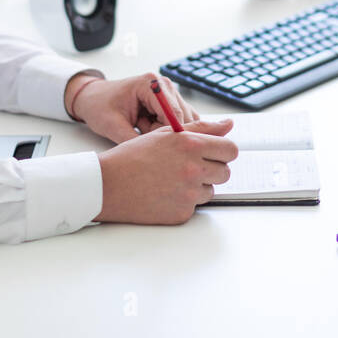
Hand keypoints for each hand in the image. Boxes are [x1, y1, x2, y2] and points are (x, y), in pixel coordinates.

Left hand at [70, 72, 199, 143]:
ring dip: (165, 132)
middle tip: (141, 135)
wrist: (92, 98)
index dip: (171, 135)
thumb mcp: (112, 126)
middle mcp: (164, 85)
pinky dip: (165, 131)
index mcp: (151, 83)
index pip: (174, 112)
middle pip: (182, 117)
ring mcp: (168, 93)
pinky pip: (177, 122)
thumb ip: (134, 140)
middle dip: (166, 134)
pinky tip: (147, 129)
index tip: (162, 150)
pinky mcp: (169, 103)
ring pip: (181, 122)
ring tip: (142, 129)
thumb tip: (151, 157)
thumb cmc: (99, 106)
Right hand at [96, 119, 238, 223]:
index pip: (230, 149)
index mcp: (191, 145)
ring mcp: (189, 194)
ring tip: (171, 180)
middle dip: (212, 169)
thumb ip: (201, 128)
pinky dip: (183, 202)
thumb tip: (229, 124)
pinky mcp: (182, 213)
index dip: (223, 151)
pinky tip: (163, 194)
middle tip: (189, 167)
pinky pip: (195, 207)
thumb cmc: (132, 157)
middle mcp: (193, 169)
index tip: (215, 153)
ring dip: (198, 186)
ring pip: (211, 190)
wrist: (107, 185)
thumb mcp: (166, 134)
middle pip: (225, 172)